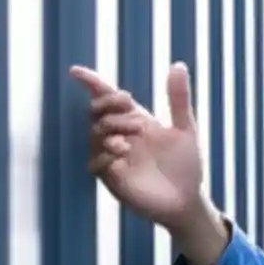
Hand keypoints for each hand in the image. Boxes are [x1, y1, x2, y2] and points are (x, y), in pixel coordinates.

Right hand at [68, 61, 208, 231]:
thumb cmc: (185, 165)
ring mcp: (114, 157)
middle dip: (109, 107)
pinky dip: (104, 155)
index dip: (92, 83)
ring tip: (129, 141)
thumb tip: (178, 65)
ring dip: (110, 130)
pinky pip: (96, 163)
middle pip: (98, 112)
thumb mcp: (185, 129)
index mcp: (136, 120)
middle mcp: (121, 136)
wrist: (187, 199)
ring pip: (96, 134)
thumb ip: (178, 99)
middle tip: (133, 115)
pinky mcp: (113, 178)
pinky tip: (122, 154)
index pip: (107, 97)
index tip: (76, 72)